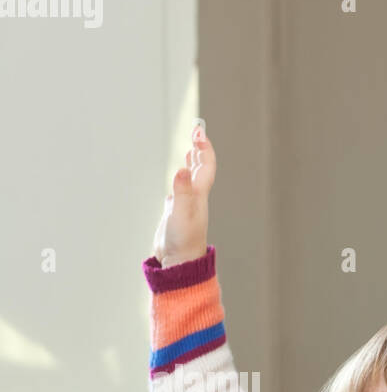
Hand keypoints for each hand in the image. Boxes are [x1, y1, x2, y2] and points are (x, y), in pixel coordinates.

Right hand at [153, 121, 214, 266]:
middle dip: (198, 148)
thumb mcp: (180, 214)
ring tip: (191, 148)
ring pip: (191, 178)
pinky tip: (179, 177)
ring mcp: (186, 205)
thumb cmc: (182, 240)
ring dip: (192, 161)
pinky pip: (180, 190)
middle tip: (196, 129)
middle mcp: (195, 198)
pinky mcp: (176, 212)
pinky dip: (180, 179)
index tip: (199, 131)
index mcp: (198, 195)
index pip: (205, 166)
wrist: (179, 262)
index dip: (203, 148)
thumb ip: (182, 192)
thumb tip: (183, 170)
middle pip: (200, 168)